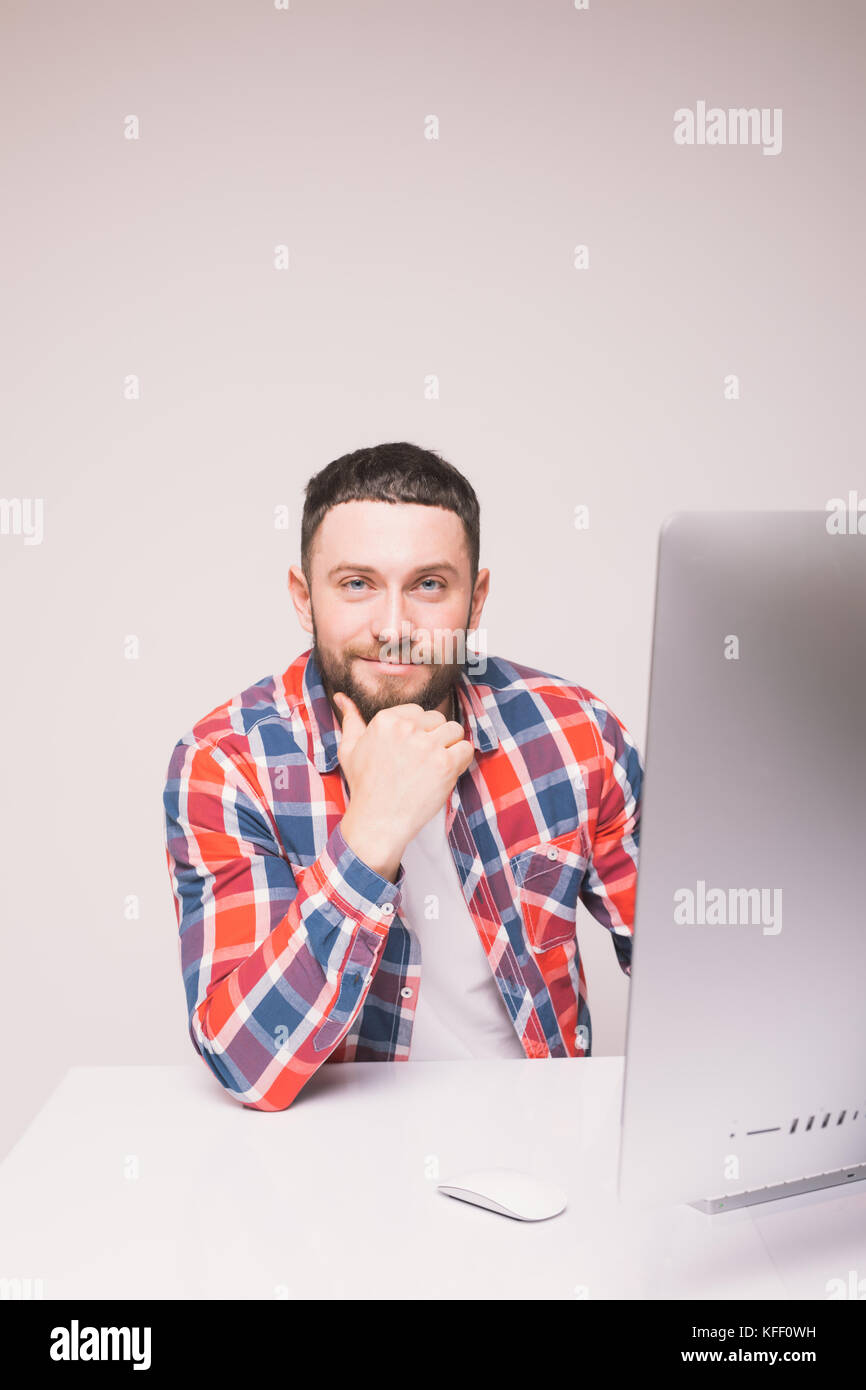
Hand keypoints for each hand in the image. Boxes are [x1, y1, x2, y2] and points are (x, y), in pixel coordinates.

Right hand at [334, 694, 473, 881]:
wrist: (378, 822)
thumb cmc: (364, 787)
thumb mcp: (349, 749)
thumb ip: (350, 719)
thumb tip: (341, 696)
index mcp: (385, 720)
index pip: (417, 711)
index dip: (418, 731)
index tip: (410, 751)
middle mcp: (406, 728)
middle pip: (438, 718)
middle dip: (434, 737)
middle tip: (422, 762)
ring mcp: (427, 745)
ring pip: (455, 730)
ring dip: (450, 747)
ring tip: (435, 766)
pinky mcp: (445, 763)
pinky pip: (466, 748)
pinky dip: (461, 760)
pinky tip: (446, 772)